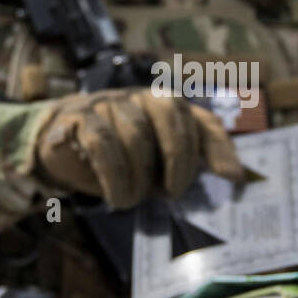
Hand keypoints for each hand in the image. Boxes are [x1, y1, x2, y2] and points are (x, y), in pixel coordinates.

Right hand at [36, 89, 244, 209]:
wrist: (59, 145)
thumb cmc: (119, 154)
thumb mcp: (158, 160)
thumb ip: (195, 160)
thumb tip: (238, 176)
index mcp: (164, 105)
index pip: (200, 119)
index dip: (218, 147)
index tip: (233, 178)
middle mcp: (138, 96)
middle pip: (169, 115)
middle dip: (177, 159)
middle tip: (171, 193)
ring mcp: (106, 102)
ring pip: (134, 134)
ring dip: (137, 178)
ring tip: (131, 201)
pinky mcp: (78, 117)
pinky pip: (101, 142)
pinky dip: (113, 176)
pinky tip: (115, 196)